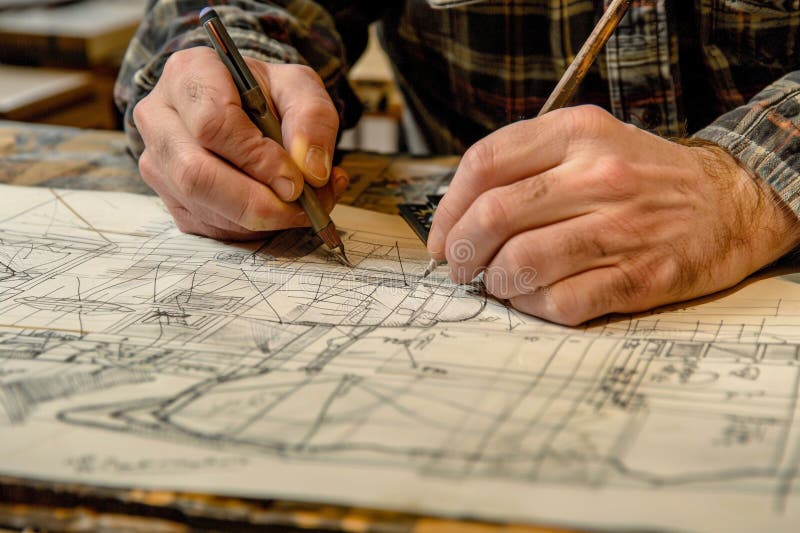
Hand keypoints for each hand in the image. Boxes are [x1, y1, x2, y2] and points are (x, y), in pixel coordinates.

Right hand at [133, 47, 347, 239]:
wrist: (244, 108)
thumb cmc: (268, 94)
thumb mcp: (300, 88)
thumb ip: (313, 119)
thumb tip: (311, 171)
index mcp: (187, 74)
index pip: (212, 123)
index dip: (257, 158)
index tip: (296, 180)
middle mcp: (159, 117)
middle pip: (195, 173)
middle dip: (256, 201)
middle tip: (299, 206)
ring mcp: (157, 161)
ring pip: (201, 205)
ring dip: (258, 219)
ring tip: (298, 208)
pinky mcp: (168, 197)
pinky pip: (207, 225)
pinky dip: (250, 229)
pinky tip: (276, 210)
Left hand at [427, 106, 799, 324]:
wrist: (731, 202)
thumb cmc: (644, 176)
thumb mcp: (590, 140)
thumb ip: (526, 163)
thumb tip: (457, 215)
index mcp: (578, 133)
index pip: (484, 164)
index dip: (447, 208)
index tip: (440, 237)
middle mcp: (599, 175)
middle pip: (493, 216)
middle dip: (460, 251)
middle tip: (458, 267)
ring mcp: (621, 228)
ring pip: (520, 264)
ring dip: (494, 282)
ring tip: (497, 283)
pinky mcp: (640, 277)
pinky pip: (558, 303)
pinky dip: (532, 307)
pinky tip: (534, 299)